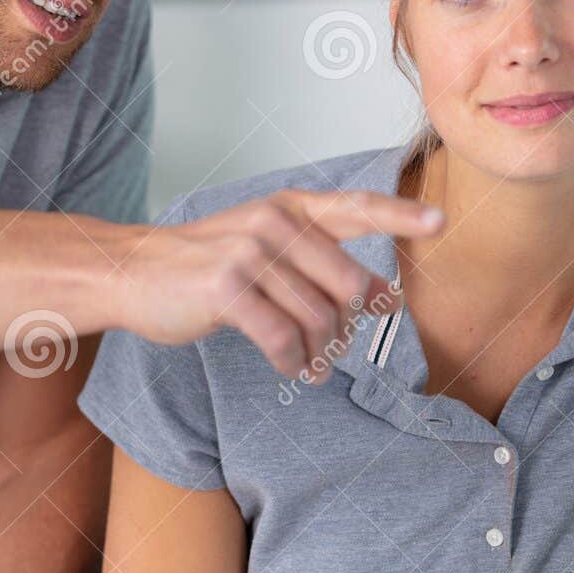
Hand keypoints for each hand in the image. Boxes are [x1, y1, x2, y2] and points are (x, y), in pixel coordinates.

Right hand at [112, 189, 443, 380]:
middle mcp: (274, 222)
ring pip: (317, 317)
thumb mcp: (265, 248)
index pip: (356, 206)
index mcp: (289, 207)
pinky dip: (290, 361)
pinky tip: (287, 367)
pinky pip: (282, 338)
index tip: (440, 223)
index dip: (400, 215)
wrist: (133, 271)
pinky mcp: (228, 287)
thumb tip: (383, 296)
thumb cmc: (203, 265)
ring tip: (307, 365)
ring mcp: (250, 252)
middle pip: (346, 285)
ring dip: (318, 352)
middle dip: (347, 328)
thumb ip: (320, 264)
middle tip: (333, 349)